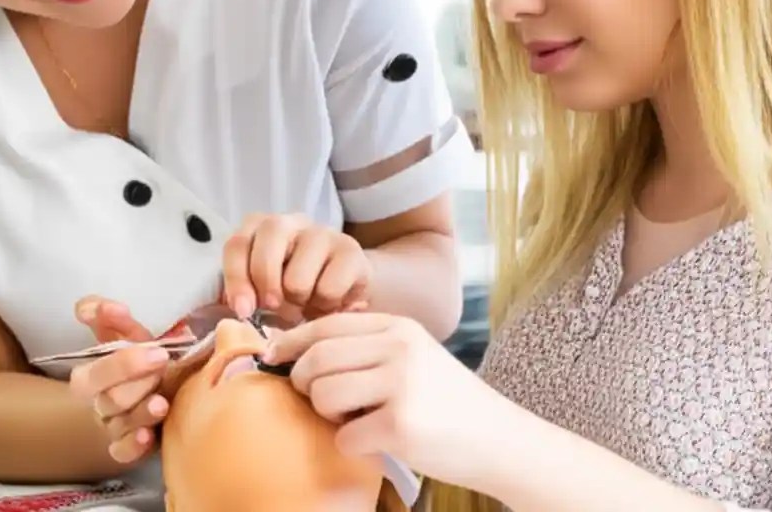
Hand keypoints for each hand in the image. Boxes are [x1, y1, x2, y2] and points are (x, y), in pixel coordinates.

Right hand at [69, 296, 169, 463]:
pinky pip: (123, 452)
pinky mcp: (127, 449)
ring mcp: (113, 427)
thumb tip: (96, 306)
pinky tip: (149, 436)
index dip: (117, 356)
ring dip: (140, 410)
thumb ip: (112, 318)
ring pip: (119, 421)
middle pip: (105, 394)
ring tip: (162, 401)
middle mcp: (99, 401)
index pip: (92, 368)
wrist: (155, 398)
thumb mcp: (129, 337)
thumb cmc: (139, 365)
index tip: (144, 336)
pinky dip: (134, 445)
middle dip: (130, 373)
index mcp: (93, 375)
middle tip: (160, 360)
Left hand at [222, 213, 371, 320]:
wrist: (343, 288)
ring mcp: (323, 232)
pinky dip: (325, 306)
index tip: (243, 311)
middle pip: (268, 244)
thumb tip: (236, 310)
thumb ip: (243, 295)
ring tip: (305, 303)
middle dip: (267, 285)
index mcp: (259, 228)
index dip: (236, 280)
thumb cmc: (292, 291)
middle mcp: (290, 222)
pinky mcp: (350, 250)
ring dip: (299, 302)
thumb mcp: (261, 290)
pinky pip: (329, 289)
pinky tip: (328, 302)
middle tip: (274, 307)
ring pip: (297, 280)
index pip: (238, 245)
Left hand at [263, 312, 513, 489]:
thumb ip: (365, 348)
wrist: (500, 440)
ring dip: (329, 415)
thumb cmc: (446, 401)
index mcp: (398, 328)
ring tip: (357, 419)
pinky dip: (353, 445)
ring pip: (323, 396)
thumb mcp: (412, 356)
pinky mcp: (401, 426)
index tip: (271, 356)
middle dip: (305, 384)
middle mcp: (399, 349)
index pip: (326, 325)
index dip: (291, 342)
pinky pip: (344, 436)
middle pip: (316, 360)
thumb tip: (292, 350)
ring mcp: (401, 386)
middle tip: (322, 401)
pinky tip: (379, 442)